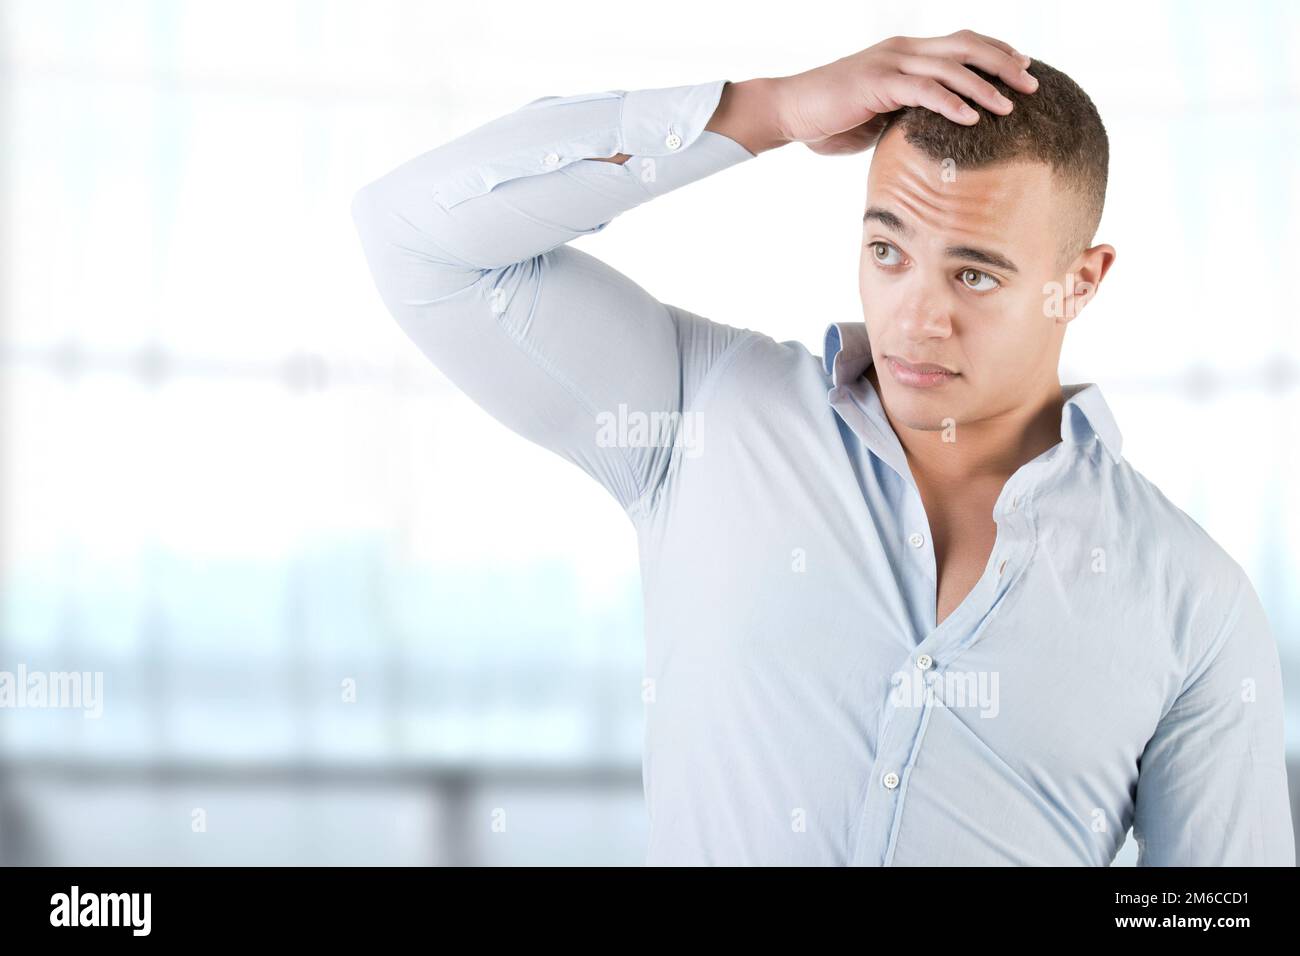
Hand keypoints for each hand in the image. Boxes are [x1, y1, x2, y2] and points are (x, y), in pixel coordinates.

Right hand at [772, 30, 1040, 155]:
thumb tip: (932, 133)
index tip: (1023, 70)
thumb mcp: (878, 115)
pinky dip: (952, 102)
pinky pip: (924, 90)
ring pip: (951, 66)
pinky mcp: (877, 83)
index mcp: (904, 53)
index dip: (995, 52)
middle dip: (1004, 63)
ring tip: (1010, 106)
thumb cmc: (829, 119)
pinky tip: (972, 118)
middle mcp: (902, 50)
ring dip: (985, 86)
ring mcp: (890, 63)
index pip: (960, 43)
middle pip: (967, 46)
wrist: (788, 111)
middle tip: (1033, 84)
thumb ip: (906, 114)